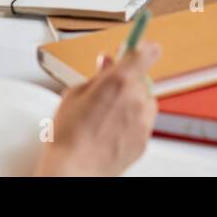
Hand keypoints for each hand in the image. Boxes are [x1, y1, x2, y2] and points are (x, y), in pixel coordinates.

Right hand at [35, 41, 161, 176]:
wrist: (73, 170)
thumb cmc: (68, 136)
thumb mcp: (74, 94)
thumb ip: (96, 75)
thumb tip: (107, 64)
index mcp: (119, 80)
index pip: (147, 52)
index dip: (142, 47)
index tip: (137, 46)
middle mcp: (136, 98)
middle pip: (141, 78)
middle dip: (126, 80)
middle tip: (106, 89)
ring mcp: (143, 120)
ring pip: (144, 100)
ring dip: (131, 101)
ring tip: (106, 114)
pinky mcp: (144, 140)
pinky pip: (142, 122)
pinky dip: (132, 121)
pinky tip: (110, 130)